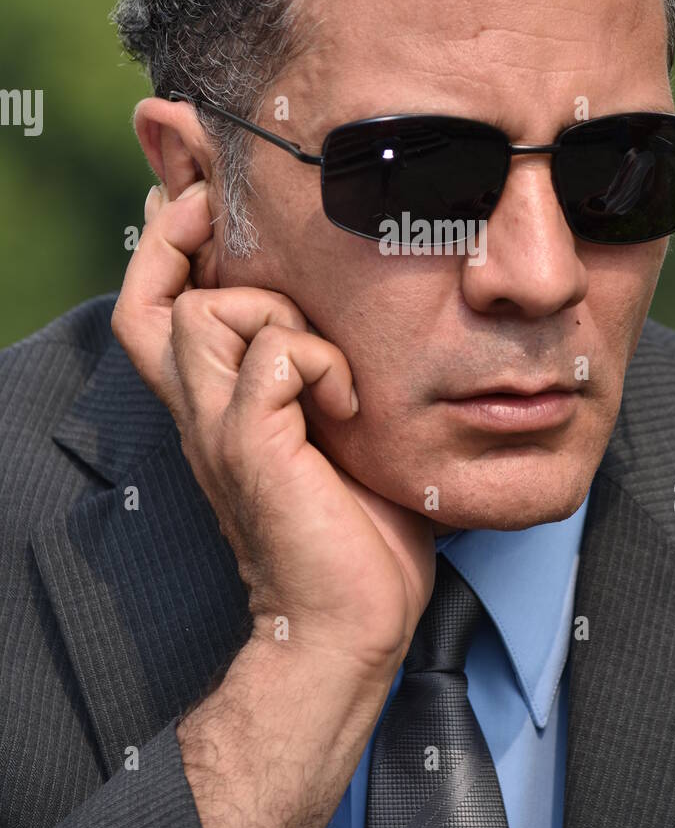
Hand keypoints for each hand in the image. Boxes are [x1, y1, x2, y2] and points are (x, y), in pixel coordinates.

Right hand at [111, 180, 434, 675]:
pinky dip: (321, 361)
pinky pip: (276, 356)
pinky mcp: (254, 447)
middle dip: (189, 244)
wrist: (348, 626)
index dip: (165, 249)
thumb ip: (326, 373)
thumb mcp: (337, 431)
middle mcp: (201, 413)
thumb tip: (367, 320)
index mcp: (216, 407)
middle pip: (154, 301)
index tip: (200, 202)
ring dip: (274, 312)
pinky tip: (348, 400)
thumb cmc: (357, 532)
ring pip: (207, 313)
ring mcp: (221, 430)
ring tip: (321, 356)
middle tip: (232, 231)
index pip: (154, 311)